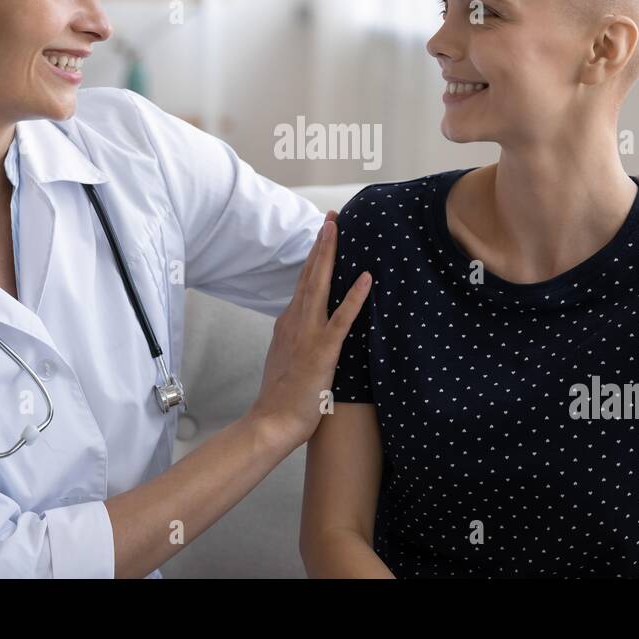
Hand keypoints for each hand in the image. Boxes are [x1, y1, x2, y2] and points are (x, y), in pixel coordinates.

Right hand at [249, 211, 372, 448]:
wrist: (271, 421)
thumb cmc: (281, 397)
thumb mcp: (285, 358)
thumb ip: (293, 337)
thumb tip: (301, 326)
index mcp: (288, 323)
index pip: (303, 282)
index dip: (314, 257)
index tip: (324, 234)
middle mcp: (295, 321)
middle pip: (310, 275)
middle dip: (322, 244)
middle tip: (331, 217)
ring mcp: (308, 334)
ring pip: (320, 286)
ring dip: (329, 256)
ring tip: (337, 230)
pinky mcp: (323, 351)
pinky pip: (342, 319)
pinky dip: (354, 297)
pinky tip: (367, 279)